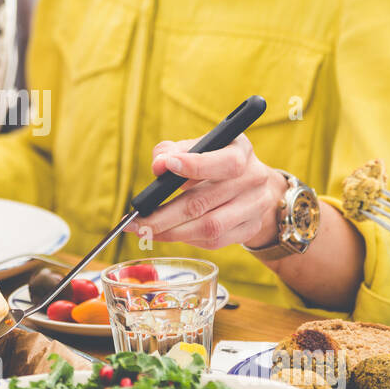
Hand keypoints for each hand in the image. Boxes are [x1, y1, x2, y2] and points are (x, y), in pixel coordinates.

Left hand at [125, 136, 285, 250]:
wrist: (252, 184)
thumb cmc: (215, 160)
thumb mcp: (199, 146)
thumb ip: (173, 150)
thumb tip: (158, 165)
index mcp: (241, 152)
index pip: (222, 163)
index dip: (193, 165)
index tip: (163, 167)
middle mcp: (253, 180)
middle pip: (205, 202)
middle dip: (164, 214)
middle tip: (135, 222)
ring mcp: (254, 208)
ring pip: (209, 227)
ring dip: (171, 232)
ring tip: (145, 232)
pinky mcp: (249, 230)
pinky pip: (214, 242)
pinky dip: (186, 239)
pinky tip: (168, 234)